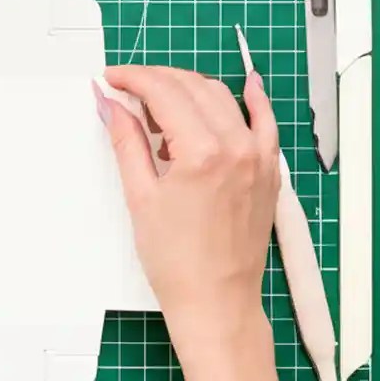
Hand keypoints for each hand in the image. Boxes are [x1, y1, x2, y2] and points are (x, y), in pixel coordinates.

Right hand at [96, 66, 279, 342]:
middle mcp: (237, 147)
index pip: (164, 92)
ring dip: (190, 90)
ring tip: (161, 105)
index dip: (134, 79)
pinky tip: (246, 85)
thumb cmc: (178, 263)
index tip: (113, 79)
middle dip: (157, 80)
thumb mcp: (140, 197)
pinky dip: (253, 100)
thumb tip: (110, 105)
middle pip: (193, 87)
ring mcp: (259, 158)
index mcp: (202, 152)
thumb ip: (127, 141)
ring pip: (224, 98)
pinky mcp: (269, 171)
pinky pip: (265, 122)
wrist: (216, 301)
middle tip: (128, 90)